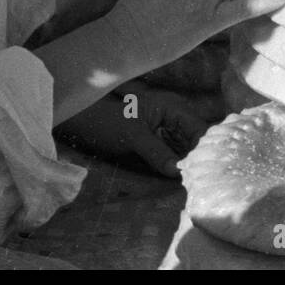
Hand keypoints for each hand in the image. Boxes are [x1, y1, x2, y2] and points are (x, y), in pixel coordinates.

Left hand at [56, 82, 222, 176]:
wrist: (79, 119)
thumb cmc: (106, 121)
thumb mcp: (133, 137)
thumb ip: (157, 152)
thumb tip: (178, 171)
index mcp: (171, 106)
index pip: (198, 128)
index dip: (204, 148)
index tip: (206, 169)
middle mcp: (172, 113)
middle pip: (195, 137)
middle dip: (197, 155)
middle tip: (201, 177)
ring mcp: (164, 125)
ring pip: (185, 145)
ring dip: (187, 160)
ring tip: (193, 178)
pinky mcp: (156, 137)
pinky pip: (173, 149)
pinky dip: (176, 161)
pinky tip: (179, 174)